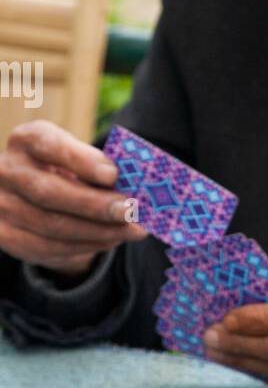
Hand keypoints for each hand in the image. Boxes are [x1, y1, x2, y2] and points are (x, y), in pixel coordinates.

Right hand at [0, 120, 146, 275]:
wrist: (29, 195)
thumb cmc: (63, 169)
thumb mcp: (76, 157)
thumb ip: (97, 166)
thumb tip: (133, 187)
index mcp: (26, 140)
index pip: (49, 146)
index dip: (82, 161)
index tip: (113, 174)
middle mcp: (7, 170)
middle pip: (49, 192)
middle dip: (94, 205)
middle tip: (130, 211)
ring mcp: (2, 205)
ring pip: (51, 225)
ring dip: (98, 231)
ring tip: (131, 230)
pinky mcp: (6, 235)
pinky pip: (49, 247)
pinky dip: (86, 245)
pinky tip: (111, 239)